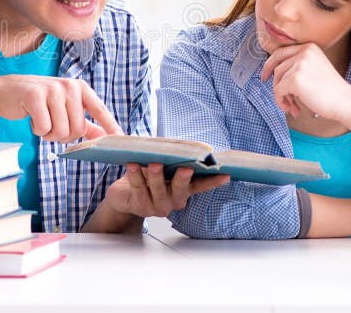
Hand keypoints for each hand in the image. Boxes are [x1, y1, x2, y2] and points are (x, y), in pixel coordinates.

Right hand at [0, 75, 122, 141]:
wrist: (4, 92)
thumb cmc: (37, 102)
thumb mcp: (64, 107)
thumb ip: (84, 121)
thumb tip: (104, 136)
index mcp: (79, 88)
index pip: (100, 110)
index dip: (110, 126)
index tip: (120, 138)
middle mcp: (69, 86)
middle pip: (77, 129)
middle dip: (63, 136)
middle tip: (51, 126)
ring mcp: (53, 90)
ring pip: (61, 131)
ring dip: (49, 134)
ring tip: (41, 121)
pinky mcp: (35, 96)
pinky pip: (43, 128)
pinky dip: (37, 130)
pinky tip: (31, 119)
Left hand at [106, 163, 229, 217]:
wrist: (124, 196)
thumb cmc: (148, 177)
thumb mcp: (163, 167)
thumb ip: (174, 158)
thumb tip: (188, 144)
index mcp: (183, 190)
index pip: (201, 186)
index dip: (213, 181)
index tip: (226, 175)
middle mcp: (173, 201)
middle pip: (180, 189)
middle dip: (182, 179)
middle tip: (185, 169)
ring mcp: (157, 206)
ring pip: (158, 189)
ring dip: (156, 176)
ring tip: (154, 164)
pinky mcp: (139, 206)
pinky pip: (138, 188)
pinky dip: (135, 176)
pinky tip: (132, 166)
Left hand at [260, 42, 350, 121]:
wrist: (345, 102)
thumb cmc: (331, 91)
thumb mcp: (314, 68)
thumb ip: (297, 65)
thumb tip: (271, 72)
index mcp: (309, 47)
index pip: (280, 53)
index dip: (269, 65)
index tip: (265, 77)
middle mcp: (304, 52)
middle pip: (277, 68)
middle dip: (277, 85)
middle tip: (281, 100)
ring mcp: (299, 65)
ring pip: (277, 81)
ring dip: (283, 97)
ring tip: (293, 107)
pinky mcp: (295, 79)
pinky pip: (278, 91)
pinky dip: (282, 102)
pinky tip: (293, 109)